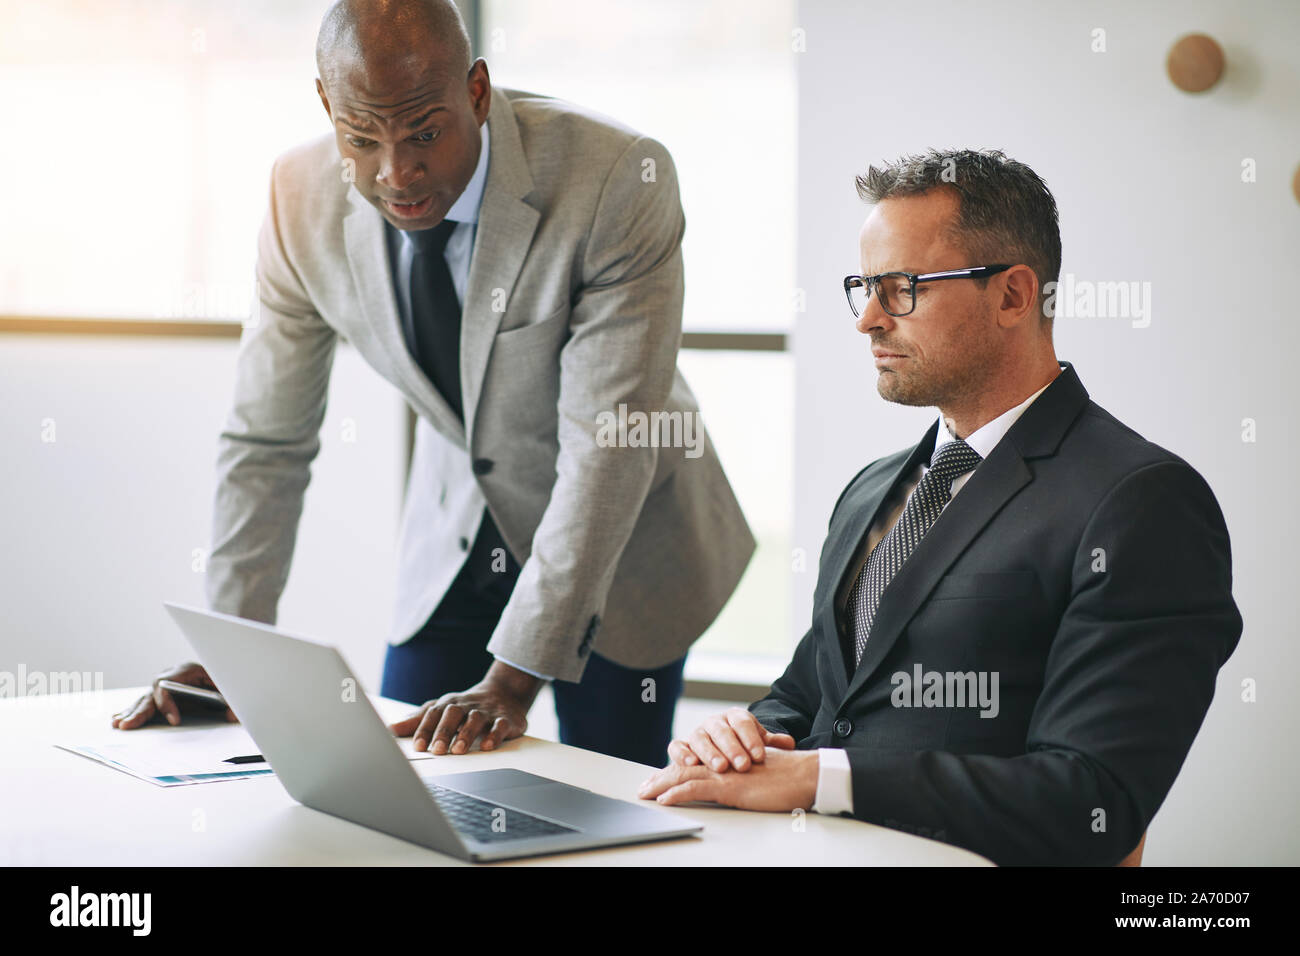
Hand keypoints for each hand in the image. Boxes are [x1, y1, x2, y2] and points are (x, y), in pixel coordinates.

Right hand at [110, 662, 235, 728]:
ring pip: (145, 699)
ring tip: (118, 725)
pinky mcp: (163, 695)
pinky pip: (145, 703)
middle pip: (151, 694)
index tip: (175, 722)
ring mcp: (166, 685)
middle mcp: (172, 677)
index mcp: (187, 670)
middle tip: (129, 726)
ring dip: (131, 713)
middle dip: (140, 711)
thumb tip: (232, 716)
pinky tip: (118, 720)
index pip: (167, 686)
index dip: (168, 704)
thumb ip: (231, 700)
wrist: (225, 669)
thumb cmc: (225, 677)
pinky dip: (132, 711)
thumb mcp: (228, 686)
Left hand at [388, 661, 542, 754]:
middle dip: (444, 732)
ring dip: (467, 733)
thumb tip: (390, 729)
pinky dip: (494, 735)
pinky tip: (487, 746)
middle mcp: (466, 706)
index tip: (418, 747)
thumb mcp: (441, 710)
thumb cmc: (465, 707)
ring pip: (476, 719)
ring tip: (459, 750)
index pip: (433, 714)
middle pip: (453, 714)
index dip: (425, 730)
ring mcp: (486, 711)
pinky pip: (500, 725)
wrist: (504, 693)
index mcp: (448, 704)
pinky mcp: (505, 719)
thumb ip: (417, 721)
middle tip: (438, 750)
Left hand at [638, 748, 818, 811]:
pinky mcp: (729, 786)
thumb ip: (746, 778)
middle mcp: (722, 763)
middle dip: (661, 778)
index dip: (675, 772)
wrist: (804, 774)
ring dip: (661, 785)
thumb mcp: (760, 778)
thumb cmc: (787, 777)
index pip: (695, 764)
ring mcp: (724, 773)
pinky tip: (664, 799)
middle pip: (684, 767)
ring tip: (644, 793)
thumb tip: (737, 785)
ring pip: (684, 775)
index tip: (659, 781)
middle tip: (643, 788)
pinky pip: (696, 788)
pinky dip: (677, 793)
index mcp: (727, 762)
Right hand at [666, 706, 795, 771]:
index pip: (742, 723)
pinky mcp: (682, 745)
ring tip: (720, 767)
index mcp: (735, 717)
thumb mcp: (758, 744)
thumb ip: (772, 744)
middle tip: (742, 765)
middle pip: (721, 730)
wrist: (722, 749)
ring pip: (699, 738)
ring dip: (709, 753)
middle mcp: (714, 722)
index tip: (760, 756)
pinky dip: (681, 753)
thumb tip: (789, 744)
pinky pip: (676, 746)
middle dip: (732, 748)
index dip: (751, 738)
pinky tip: (690, 763)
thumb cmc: (744, 748)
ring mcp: (697, 733)